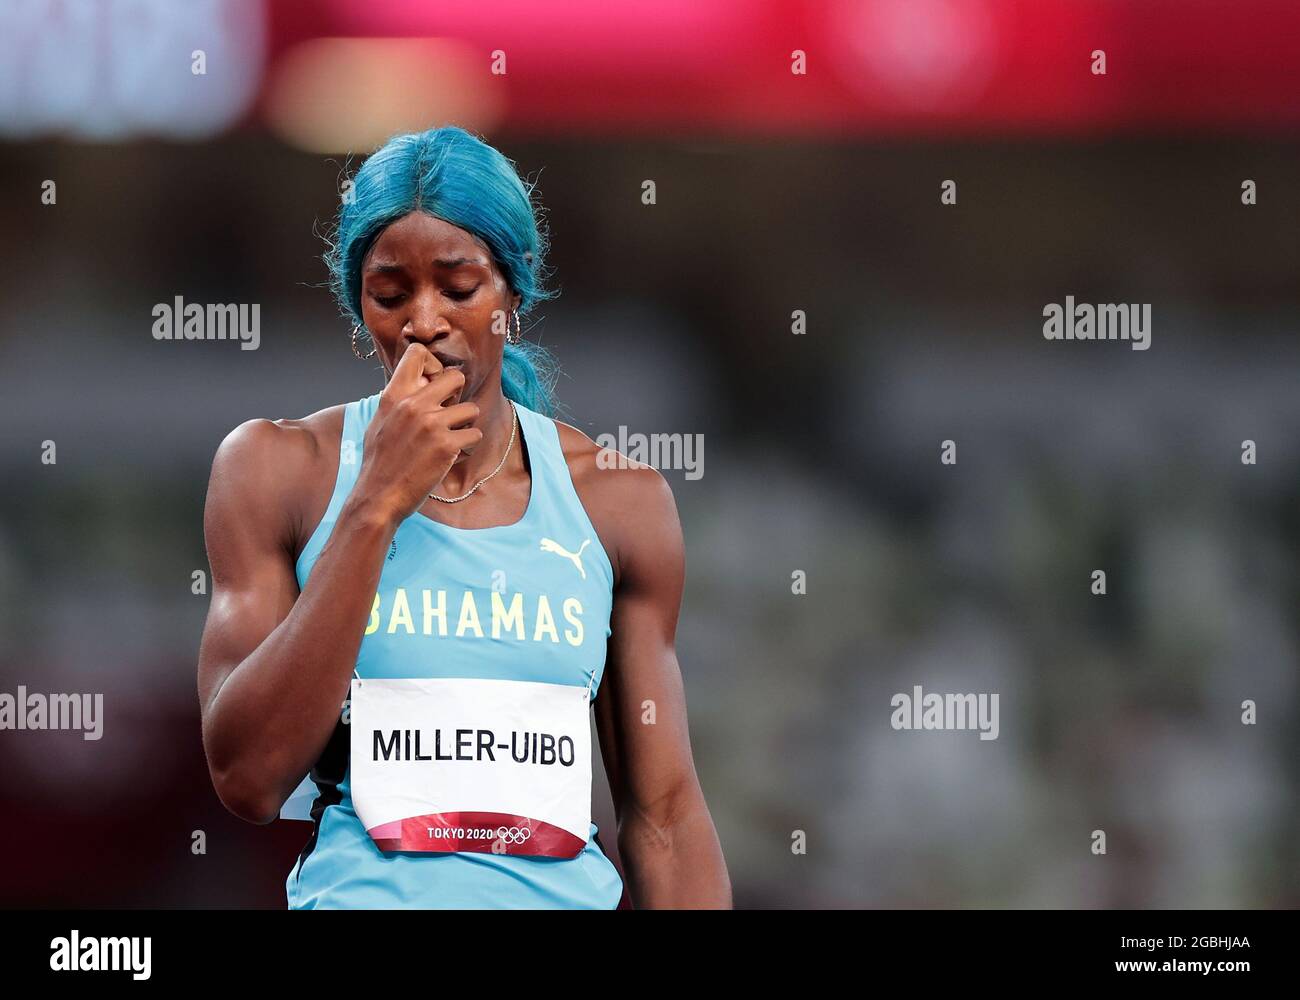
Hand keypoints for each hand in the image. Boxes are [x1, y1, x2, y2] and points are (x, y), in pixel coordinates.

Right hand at [353, 343, 482, 523]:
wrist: (379, 496)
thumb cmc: (379, 463)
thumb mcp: (379, 423)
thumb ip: (397, 403)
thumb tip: (415, 389)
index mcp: (394, 395)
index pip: (417, 354)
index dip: (434, 366)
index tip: (435, 383)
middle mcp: (414, 404)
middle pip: (456, 377)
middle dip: (459, 395)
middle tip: (451, 414)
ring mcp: (432, 423)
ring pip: (472, 410)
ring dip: (466, 425)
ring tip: (452, 439)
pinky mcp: (447, 444)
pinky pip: (475, 435)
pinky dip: (468, 447)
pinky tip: (452, 456)